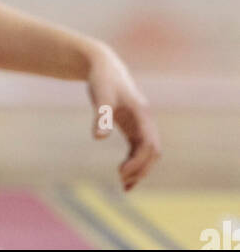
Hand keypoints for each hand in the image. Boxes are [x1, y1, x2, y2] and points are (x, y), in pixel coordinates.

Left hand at [85, 43, 160, 190]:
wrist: (102, 66)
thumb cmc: (102, 79)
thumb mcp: (100, 96)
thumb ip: (101, 116)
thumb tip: (98, 137)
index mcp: (142, 114)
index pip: (150, 144)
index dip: (139, 162)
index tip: (122, 173)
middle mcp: (145, 121)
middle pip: (152, 153)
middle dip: (141, 169)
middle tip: (123, 183)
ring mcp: (140, 125)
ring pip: (147, 154)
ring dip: (139, 170)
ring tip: (124, 185)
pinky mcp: (132, 127)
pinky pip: (138, 151)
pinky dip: (133, 164)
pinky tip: (122, 175)